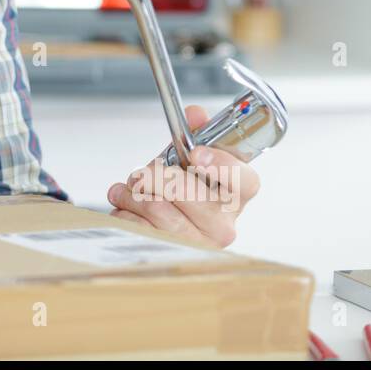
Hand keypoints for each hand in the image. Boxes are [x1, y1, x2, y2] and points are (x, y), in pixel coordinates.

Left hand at [105, 105, 260, 248]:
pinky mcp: (172, 255)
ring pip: (160, 211)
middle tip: (139, 173)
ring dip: (133, 194)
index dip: (221, 165)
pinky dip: (126, 213)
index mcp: (237, 195)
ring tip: (127, 189)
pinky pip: (142, 230)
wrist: (165, 226)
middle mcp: (224, 224)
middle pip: (187, 192)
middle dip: (153, 176)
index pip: (244, 180)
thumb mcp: (187, 161)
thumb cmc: (182, 193)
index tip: (195, 153)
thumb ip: (193, 134)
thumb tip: (196, 114)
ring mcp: (200, 243)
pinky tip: (127, 208)